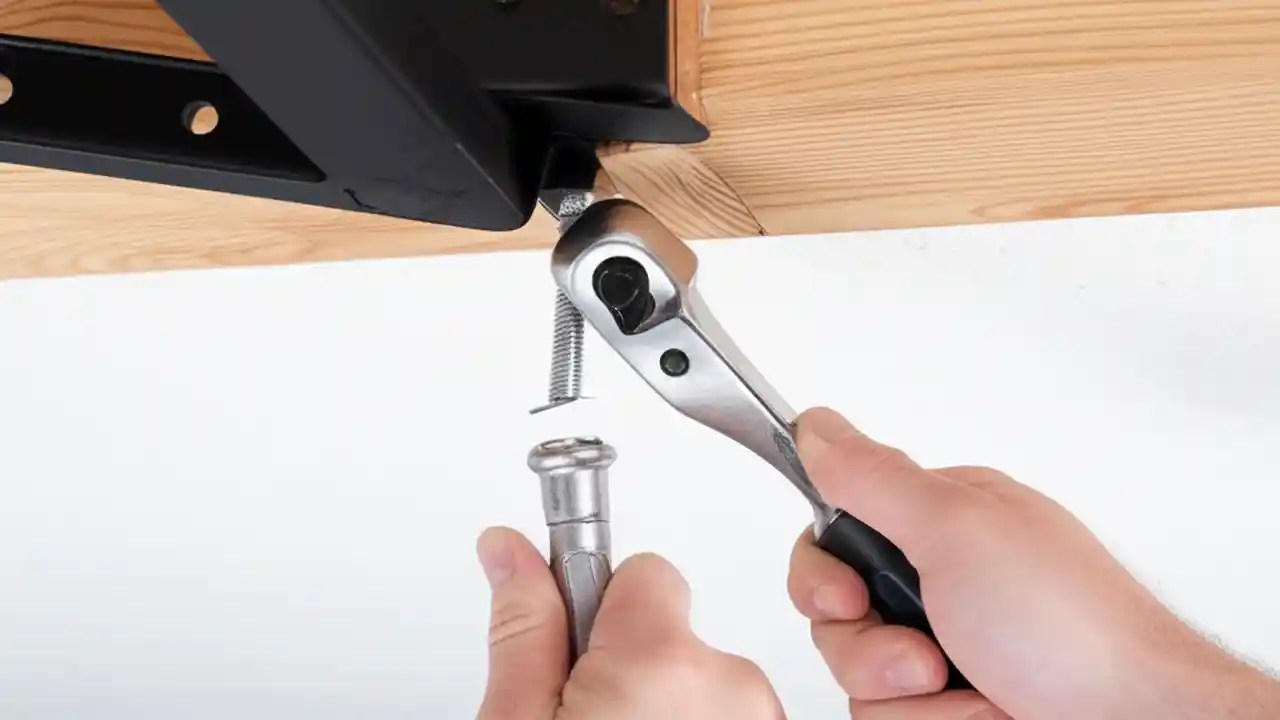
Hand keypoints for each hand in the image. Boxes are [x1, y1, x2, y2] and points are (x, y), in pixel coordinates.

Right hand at [475, 527, 784, 719]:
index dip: (599, 613)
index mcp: (660, 661)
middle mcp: (732, 687)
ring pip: (705, 685)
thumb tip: (510, 549)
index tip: (579, 644)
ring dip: (671, 711)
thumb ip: (524, 631)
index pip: (645, 573)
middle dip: (633, 669)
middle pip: (676, 633)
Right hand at [788, 407, 1279, 719]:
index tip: (847, 594)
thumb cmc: (1072, 627)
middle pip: (835, 615)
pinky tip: (983, 711)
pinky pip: (887, 718)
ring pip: (857, 676)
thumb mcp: (957, 527)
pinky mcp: (952, 705)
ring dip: (908, 695)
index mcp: (939, 523)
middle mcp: (939, 585)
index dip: (822, 572)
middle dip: (869, 645)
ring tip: (972, 688)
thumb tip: (815, 424)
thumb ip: (873, 477)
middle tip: (927, 652)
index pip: (832, 533)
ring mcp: (947, 650)